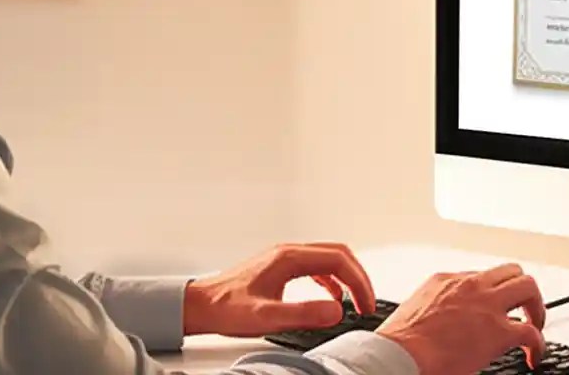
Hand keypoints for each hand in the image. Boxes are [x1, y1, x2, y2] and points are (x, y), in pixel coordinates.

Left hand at [182, 242, 376, 336]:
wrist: (201, 305)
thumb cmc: (227, 308)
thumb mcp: (267, 317)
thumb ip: (303, 313)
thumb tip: (337, 310)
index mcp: (289, 258)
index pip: (339, 259)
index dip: (359, 282)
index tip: (366, 305)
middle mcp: (289, 252)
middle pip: (338, 254)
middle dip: (358, 278)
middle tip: (367, 304)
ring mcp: (284, 258)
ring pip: (328, 258)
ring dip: (346, 278)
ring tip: (356, 302)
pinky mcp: (280, 268)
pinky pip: (315, 267)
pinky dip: (331, 280)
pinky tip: (331, 298)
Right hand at [376, 264, 545, 373]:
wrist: (401, 355)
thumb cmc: (402, 340)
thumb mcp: (415, 307)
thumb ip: (434, 305)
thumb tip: (440, 321)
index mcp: (446, 280)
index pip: (481, 276)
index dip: (491, 294)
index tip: (493, 309)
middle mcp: (470, 286)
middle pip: (511, 271)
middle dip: (522, 291)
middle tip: (524, 310)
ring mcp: (487, 305)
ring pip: (528, 288)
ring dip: (536, 308)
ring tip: (535, 326)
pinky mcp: (498, 331)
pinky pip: (531, 332)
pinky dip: (538, 345)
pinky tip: (533, 356)